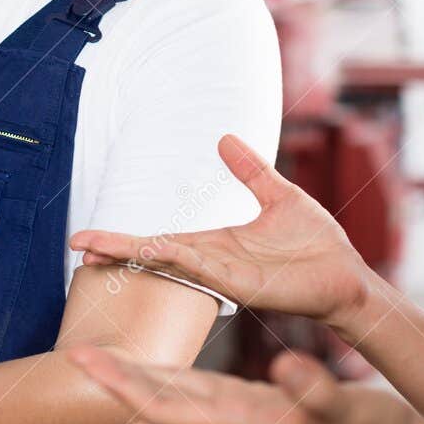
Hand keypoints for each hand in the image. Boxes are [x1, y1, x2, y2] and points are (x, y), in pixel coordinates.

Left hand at [67, 344, 418, 423]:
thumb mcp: (347, 407)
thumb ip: (316, 390)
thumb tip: (285, 368)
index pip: (172, 406)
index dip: (128, 387)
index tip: (91, 367)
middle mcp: (231, 422)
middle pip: (160, 399)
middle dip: (116, 379)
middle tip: (72, 354)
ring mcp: (236, 415)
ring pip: (173, 393)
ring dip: (135, 376)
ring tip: (98, 354)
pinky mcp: (245, 404)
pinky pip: (195, 388)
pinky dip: (167, 373)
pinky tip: (152, 360)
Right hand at [69, 133, 371, 325]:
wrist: (349, 276)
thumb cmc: (318, 245)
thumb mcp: (279, 195)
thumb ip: (250, 170)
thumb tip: (224, 138)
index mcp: (216, 243)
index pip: (160, 239)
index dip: (126, 238)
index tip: (89, 237)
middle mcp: (211, 260)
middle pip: (152, 252)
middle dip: (114, 248)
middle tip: (75, 244)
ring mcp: (222, 274)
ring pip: (166, 260)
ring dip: (131, 254)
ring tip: (92, 250)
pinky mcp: (240, 285)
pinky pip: (199, 267)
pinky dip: (172, 258)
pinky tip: (148, 250)